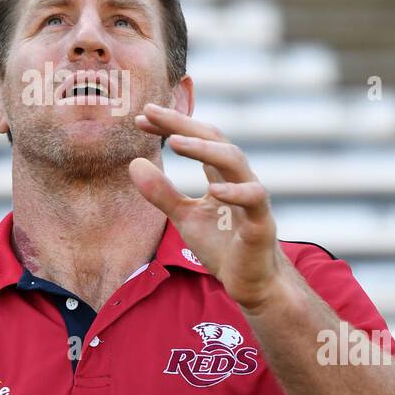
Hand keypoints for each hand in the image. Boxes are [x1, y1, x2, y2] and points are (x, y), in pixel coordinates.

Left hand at [129, 104, 285, 311]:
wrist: (251, 282)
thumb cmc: (222, 245)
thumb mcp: (184, 217)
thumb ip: (161, 192)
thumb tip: (133, 163)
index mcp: (221, 174)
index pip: (197, 138)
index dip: (171, 125)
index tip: (142, 116)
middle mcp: (239, 177)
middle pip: (214, 138)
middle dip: (183, 124)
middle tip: (152, 112)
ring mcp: (252, 197)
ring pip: (234, 161)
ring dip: (204, 149)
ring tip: (174, 141)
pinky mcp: (261, 222)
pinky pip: (253, 199)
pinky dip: (235, 192)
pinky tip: (213, 190)